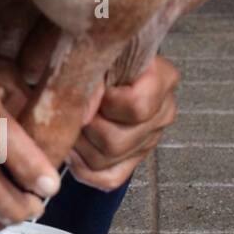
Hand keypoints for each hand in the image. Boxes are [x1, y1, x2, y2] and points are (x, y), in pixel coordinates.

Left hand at [68, 56, 179, 189]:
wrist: (97, 63)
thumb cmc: (95, 54)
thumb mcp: (94, 53)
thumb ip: (92, 75)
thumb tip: (84, 111)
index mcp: (162, 79)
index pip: (137, 106)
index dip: (104, 102)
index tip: (89, 90)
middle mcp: (163, 112)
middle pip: (116, 141)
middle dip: (84, 128)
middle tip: (72, 110)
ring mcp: (150, 139)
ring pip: (105, 161)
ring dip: (78, 145)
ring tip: (71, 124)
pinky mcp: (134, 160)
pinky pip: (108, 179)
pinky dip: (83, 169)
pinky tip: (73, 149)